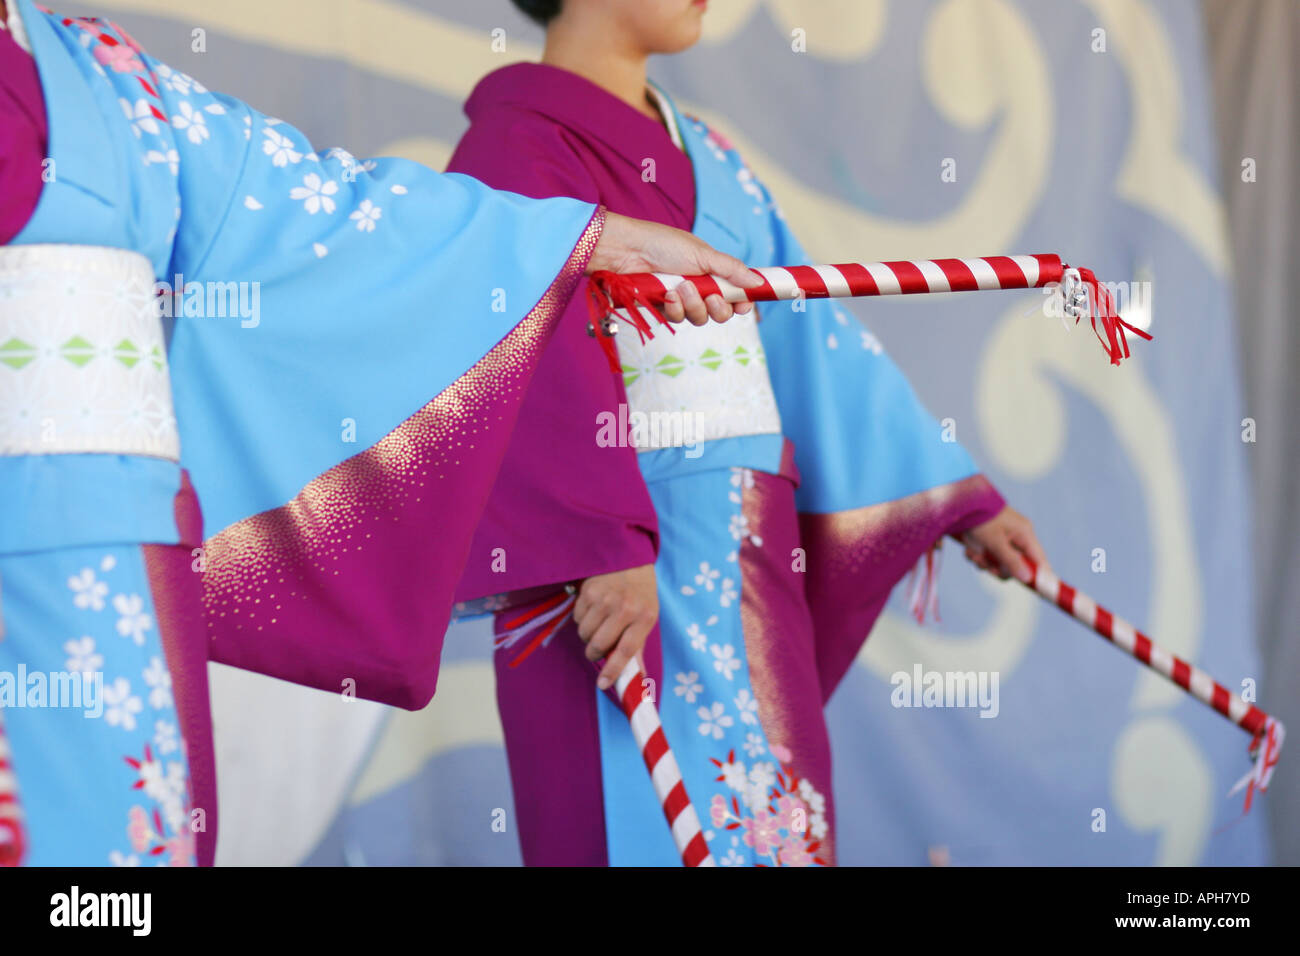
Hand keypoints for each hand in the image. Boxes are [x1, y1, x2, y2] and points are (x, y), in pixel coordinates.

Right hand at [573, 563, 657, 690]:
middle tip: (598, 648)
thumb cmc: (641, 593)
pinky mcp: (589, 591)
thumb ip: (639, 647)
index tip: (603, 684)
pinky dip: (582, 619)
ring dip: (588, 635)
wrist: (630, 559)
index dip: (614, 671)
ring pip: (585, 633)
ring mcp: (605, 599)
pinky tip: (594, 609)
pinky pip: (577, 618)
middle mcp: (625, 608)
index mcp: (644, 617)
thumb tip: (638, 678)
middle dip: (594, 653)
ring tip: (599, 623)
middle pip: (599, 645)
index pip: (627, 651)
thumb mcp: (648, 617)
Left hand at [588, 211, 761, 325]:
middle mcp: (698, 286)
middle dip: (718, 308)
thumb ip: (731, 269)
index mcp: (711, 271)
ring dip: (693, 306)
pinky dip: (674, 309)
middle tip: (711, 296)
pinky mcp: (662, 308)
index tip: (744, 307)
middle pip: (720, 312)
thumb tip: (758, 281)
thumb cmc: (661, 243)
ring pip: (699, 319)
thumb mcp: (702, 253)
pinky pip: (677, 319)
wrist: (625, 250)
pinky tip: (666, 295)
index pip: (734, 293)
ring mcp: (680, 299)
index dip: (742, 303)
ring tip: (680, 288)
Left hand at [960, 506, 1048, 583]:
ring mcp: (1004, 541)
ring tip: (974, 551)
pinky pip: (987, 559)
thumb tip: (1028, 579)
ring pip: (999, 565)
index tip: (1042, 592)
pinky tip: (969, 548)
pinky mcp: (990, 543)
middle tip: (984, 561)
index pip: (1040, 560)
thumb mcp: (995, 541)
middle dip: (997, 568)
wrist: (958, 504)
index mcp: (1024, 534)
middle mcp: (1017, 538)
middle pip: (1016, 567)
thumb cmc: (981, 518)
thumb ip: (1011, 560)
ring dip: (984, 562)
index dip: (1041, 577)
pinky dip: (977, 556)